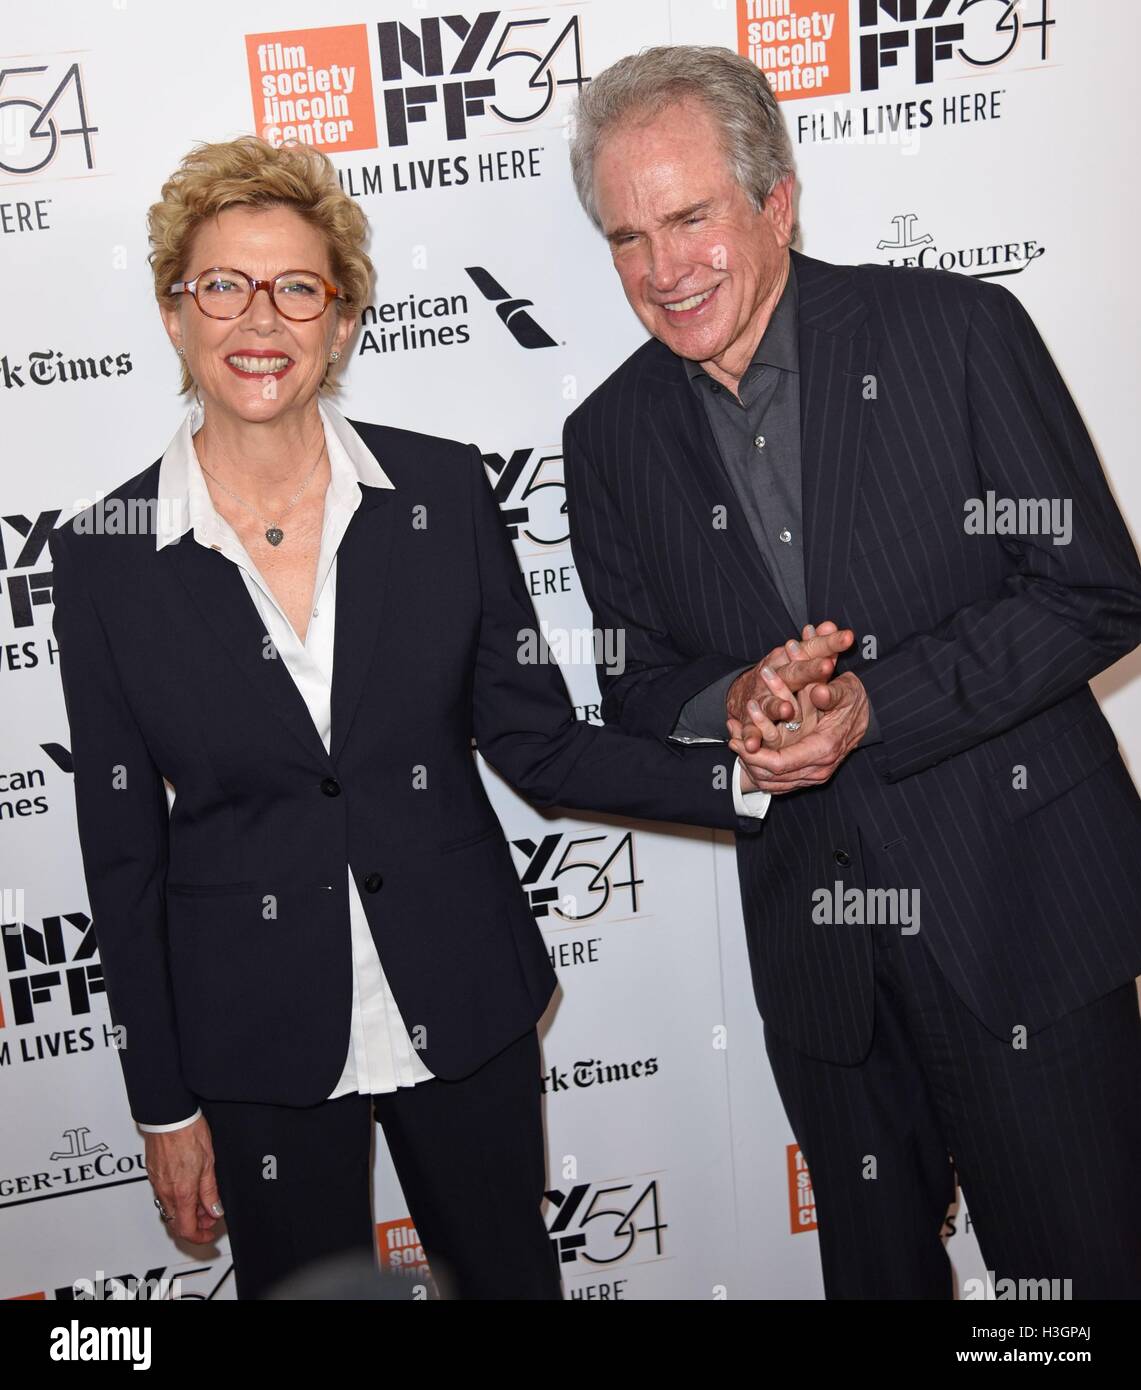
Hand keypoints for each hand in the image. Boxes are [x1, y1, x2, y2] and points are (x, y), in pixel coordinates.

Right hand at [143, 1115, 223, 1243]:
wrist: (169, 1117)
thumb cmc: (189, 1133)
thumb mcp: (209, 1163)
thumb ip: (210, 1191)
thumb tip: (215, 1211)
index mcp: (182, 1192)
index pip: (186, 1229)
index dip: (199, 1237)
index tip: (210, 1233)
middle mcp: (166, 1191)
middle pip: (177, 1222)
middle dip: (195, 1224)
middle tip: (211, 1214)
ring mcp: (157, 1183)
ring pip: (170, 1209)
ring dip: (186, 1211)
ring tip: (203, 1198)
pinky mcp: (153, 1174)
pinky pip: (163, 1195)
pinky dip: (177, 1199)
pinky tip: (189, 1187)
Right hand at [727, 621, 854, 726]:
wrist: (744, 690)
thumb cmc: (782, 673)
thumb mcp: (800, 657)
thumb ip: (819, 645)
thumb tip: (830, 624)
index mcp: (789, 658)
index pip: (813, 648)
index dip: (830, 643)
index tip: (848, 638)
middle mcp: (773, 674)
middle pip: (794, 673)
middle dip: (810, 670)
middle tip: (827, 666)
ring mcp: (760, 698)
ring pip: (769, 702)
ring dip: (776, 705)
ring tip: (786, 709)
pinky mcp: (749, 720)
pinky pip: (750, 730)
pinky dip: (749, 736)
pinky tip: (750, 744)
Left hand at [728, 672, 869, 793]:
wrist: (869, 714)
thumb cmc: (852, 698)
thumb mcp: (845, 690)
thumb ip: (830, 692)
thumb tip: (818, 693)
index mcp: (824, 749)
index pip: (780, 763)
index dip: (754, 754)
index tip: (736, 739)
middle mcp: (820, 768)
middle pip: (773, 776)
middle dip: (748, 758)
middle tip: (730, 737)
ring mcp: (816, 775)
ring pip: (774, 783)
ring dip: (751, 765)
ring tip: (735, 741)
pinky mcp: (812, 775)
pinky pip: (781, 783)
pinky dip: (762, 770)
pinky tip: (749, 752)